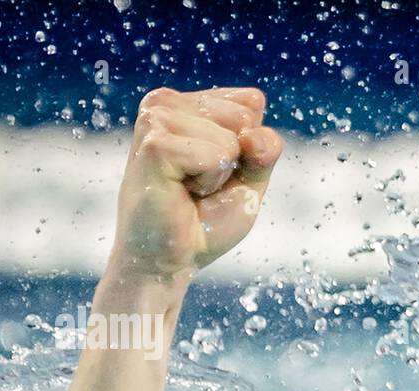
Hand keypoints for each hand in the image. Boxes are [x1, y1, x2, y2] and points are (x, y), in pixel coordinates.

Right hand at [109, 86, 283, 279]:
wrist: (169, 258)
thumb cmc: (204, 222)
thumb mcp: (249, 181)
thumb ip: (264, 151)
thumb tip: (256, 133)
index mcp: (188, 103)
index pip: (251, 103)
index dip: (250, 150)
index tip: (216, 173)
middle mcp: (167, 102)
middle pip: (244, 117)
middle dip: (235, 162)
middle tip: (200, 187)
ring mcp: (156, 119)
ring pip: (230, 139)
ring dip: (218, 176)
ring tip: (187, 190)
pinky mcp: (154, 143)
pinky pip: (215, 156)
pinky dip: (208, 183)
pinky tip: (180, 191)